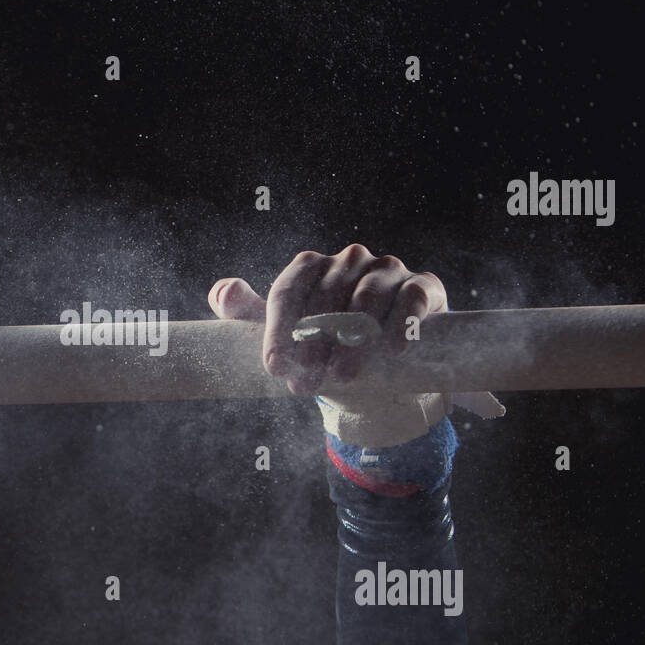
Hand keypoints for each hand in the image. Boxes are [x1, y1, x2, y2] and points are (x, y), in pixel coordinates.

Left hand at [208, 244, 444, 393]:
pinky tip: (392, 351)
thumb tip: (220, 292)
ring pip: (367, 298)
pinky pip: (412, 297)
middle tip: (306, 384)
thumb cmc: (324, 343)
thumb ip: (246, 313)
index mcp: (310, 267)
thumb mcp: (284, 331)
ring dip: (354, 341)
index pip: (288, 292)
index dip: (279, 331)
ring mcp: (387, 270)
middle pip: (326, 298)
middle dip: (314, 345)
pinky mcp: (423, 286)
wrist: (380, 362)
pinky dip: (402, 321)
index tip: (273, 367)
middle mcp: (348, 260)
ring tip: (343, 377)